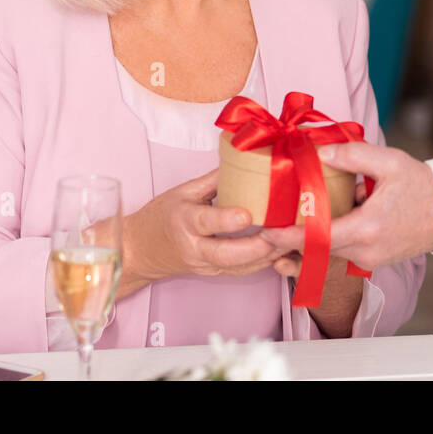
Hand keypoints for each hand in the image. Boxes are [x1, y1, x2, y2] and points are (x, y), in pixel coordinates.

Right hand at [120, 169, 292, 296]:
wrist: (141, 251)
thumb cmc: (161, 217)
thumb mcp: (182, 191)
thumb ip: (214, 179)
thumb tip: (243, 159)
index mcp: (183, 222)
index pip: (206, 223)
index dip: (227, 220)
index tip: (247, 215)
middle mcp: (194, 248)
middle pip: (227, 255)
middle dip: (257, 247)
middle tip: (281, 233)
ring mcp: (205, 266)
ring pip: (239, 268)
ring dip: (268, 256)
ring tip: (291, 240)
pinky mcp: (215, 274)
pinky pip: (242, 271)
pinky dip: (264, 262)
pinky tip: (282, 250)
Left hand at [260, 141, 432, 269]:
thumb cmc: (421, 185)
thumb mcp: (389, 162)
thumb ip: (352, 156)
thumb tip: (317, 152)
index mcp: (367, 228)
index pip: (318, 238)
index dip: (288, 238)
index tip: (266, 233)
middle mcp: (365, 250)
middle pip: (316, 249)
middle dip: (289, 240)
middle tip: (263, 228)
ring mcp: (369, 259)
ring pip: (327, 253)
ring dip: (307, 241)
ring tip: (284, 229)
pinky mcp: (371, 260)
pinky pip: (339, 254)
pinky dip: (324, 243)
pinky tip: (313, 230)